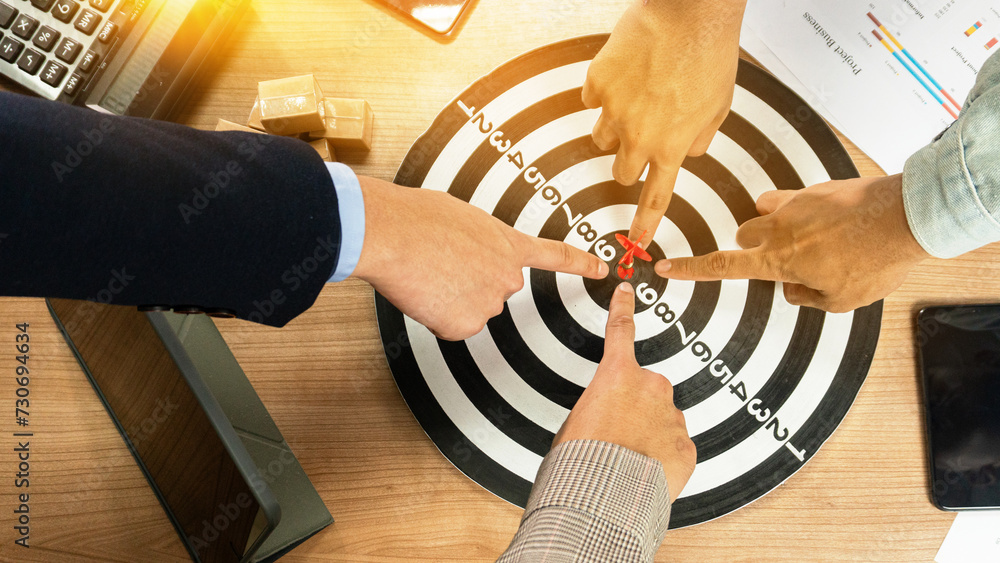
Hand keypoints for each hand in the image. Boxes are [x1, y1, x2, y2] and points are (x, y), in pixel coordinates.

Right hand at [352, 176, 608, 340]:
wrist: (394, 235)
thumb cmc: (420, 218)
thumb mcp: (465, 217)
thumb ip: (481, 239)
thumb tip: (471, 252)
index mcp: (509, 244)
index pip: (556, 256)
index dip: (581, 264)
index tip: (601, 269)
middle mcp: (507, 277)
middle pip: (495, 289)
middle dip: (472, 282)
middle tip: (445, 265)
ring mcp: (489, 304)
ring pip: (471, 308)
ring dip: (452, 298)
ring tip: (430, 274)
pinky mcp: (465, 326)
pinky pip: (452, 325)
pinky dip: (437, 315)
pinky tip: (425, 293)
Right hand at [554, 283, 695, 502]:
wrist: (604, 496)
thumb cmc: (582, 459)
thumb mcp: (576, 421)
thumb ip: (598, 405)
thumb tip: (607, 416)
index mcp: (617, 375)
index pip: (620, 330)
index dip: (623, 307)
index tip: (627, 291)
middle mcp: (651, 388)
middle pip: (647, 388)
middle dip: (637, 406)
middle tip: (616, 433)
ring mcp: (673, 416)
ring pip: (664, 419)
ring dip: (650, 433)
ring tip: (627, 460)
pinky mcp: (688, 446)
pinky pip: (676, 446)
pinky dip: (663, 457)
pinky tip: (644, 472)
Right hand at [583, 0, 746, 243]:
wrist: (690, 14)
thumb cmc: (709, 54)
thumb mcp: (720, 106)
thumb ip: (700, 138)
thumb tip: (689, 150)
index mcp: (672, 146)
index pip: (655, 198)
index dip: (643, 225)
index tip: (635, 242)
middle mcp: (638, 136)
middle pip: (619, 171)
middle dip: (627, 160)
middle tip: (639, 136)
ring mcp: (613, 111)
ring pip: (600, 137)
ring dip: (614, 126)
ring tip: (636, 96)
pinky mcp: (597, 83)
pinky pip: (592, 99)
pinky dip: (605, 91)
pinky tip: (626, 71)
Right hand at [654, 174, 930, 311]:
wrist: (906, 218)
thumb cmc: (876, 260)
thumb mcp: (842, 300)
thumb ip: (809, 299)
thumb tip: (793, 290)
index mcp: (779, 260)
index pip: (722, 266)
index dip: (690, 269)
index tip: (665, 267)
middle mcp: (779, 228)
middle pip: (743, 236)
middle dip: (754, 249)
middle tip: (788, 264)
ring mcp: (795, 204)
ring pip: (765, 215)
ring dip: (777, 229)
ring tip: (814, 242)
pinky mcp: (814, 189)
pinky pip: (793, 199)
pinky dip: (801, 212)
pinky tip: (829, 222)